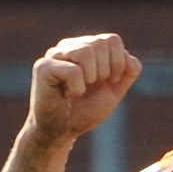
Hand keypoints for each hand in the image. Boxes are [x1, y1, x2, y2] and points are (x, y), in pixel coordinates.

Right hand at [27, 33, 142, 144]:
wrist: (61, 132)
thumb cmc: (85, 111)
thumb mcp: (114, 91)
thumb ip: (128, 73)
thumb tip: (129, 58)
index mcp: (86, 47)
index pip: (112, 40)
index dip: (118, 63)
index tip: (109, 82)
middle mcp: (69, 46)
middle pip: (101, 43)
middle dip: (105, 71)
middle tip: (91, 87)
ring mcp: (54, 54)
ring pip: (87, 52)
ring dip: (90, 78)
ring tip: (77, 90)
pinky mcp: (43, 67)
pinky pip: (74, 71)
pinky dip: (76, 89)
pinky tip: (66, 95)